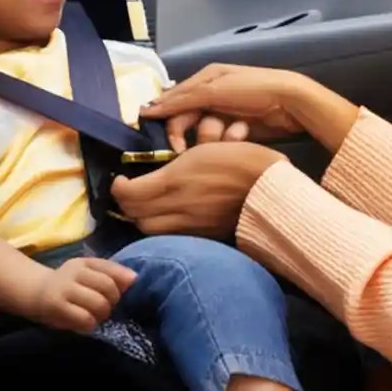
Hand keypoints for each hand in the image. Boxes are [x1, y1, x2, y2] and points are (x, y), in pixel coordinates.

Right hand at [35, 257, 137, 332]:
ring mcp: (65, 288)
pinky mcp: (56, 306)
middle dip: (112, 301)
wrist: (34, 291)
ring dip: (102, 314)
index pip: (112, 270)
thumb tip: (134, 278)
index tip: (115, 293)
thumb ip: (111, 275)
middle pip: (109, 287)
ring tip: (95, 316)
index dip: (120, 285)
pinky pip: (84, 318)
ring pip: (98, 303)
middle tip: (104, 307)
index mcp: (85, 263)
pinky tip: (85, 324)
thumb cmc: (67, 285)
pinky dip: (90, 324)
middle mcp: (74, 272)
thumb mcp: (87, 274)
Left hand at [111, 141, 286, 237]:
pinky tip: (172, 215)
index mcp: (174, 183)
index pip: (128, 195)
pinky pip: (173, 236)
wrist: (272, 190)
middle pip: (137, 217)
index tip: (121, 179)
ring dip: (146, 217)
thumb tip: (137, 182)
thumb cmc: (240, 161)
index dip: (119, 187)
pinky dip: (165, 227)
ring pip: (152, 229)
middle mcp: (178, 209)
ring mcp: (192, 227)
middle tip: (131, 192)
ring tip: (149, 205)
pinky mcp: (205, 237)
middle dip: (130, 206)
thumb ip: (169, 168)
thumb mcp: (201, 153)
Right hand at [144, 64, 312, 152]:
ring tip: (218, 141)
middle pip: (186, 117)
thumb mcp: (214, 91)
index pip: (174, 100)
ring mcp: (225, 112)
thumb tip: (149, 108)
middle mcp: (212, 94)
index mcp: (205, 79)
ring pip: (202, 131)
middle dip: (184, 134)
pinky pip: (220, 138)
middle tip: (182, 152)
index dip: (163, 116)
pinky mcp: (237, 128)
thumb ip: (182, 100)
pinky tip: (234, 139)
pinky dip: (225, 140)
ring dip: (208, 137)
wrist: (291, 102)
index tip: (157, 137)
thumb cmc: (252, 90)